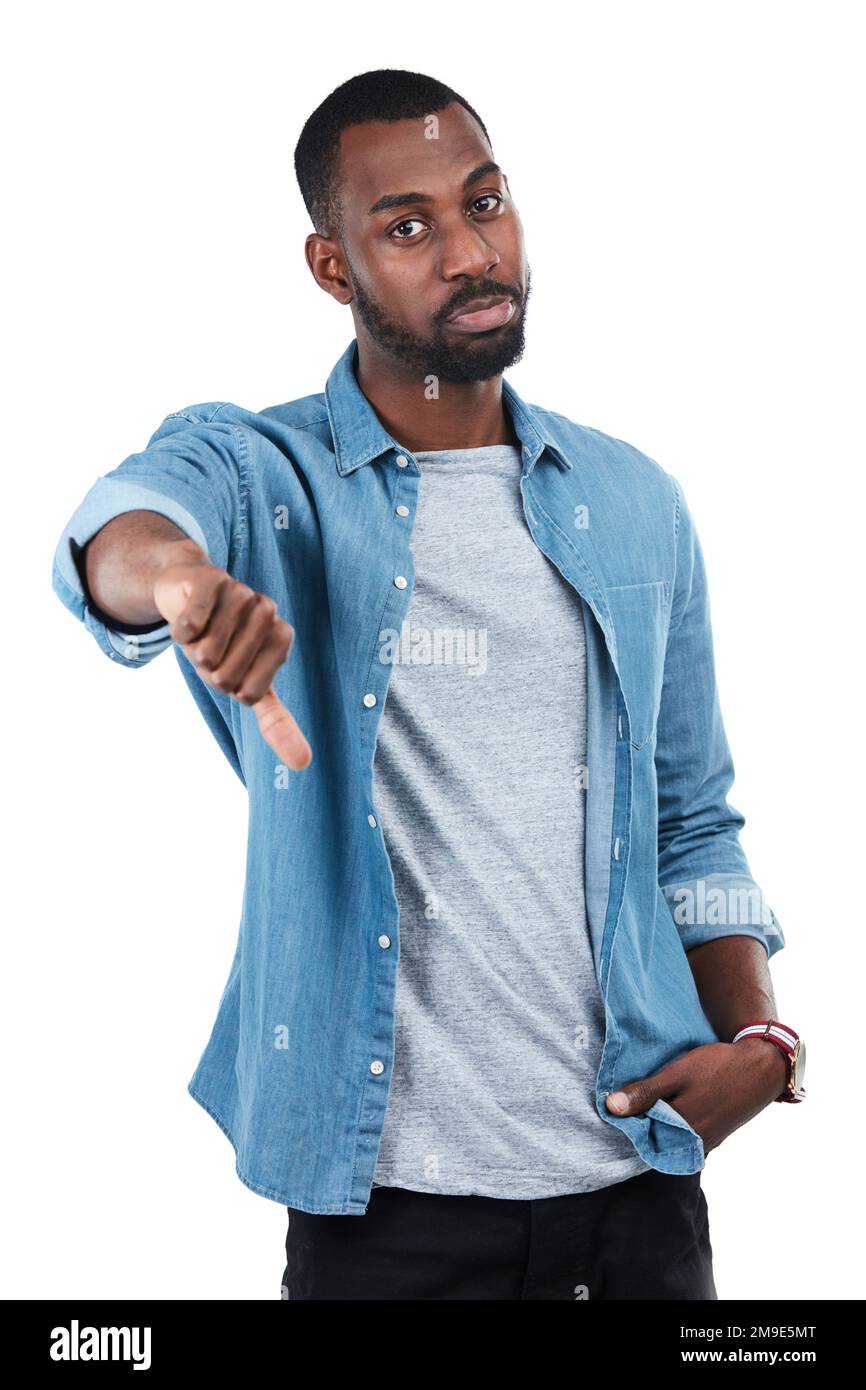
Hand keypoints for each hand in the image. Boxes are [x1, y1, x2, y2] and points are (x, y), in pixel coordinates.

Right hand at [152, 542, 311, 770]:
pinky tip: (187, 619)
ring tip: (200, 632)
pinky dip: (181, 631)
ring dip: (192, 651)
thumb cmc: (221, 642)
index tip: (230, 668)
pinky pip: (191, 625)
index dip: (230, 688)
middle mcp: (267, 612)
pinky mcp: (211, 579)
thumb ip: (277, 722)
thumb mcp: (247, 685)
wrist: (187, 588)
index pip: (250, 693)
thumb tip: (305, 764)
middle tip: (210, 649)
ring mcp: (241, 593)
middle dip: (209, 671)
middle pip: (226, 676)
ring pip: (207, 652)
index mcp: (282, 639)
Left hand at [604, 1038, 788, 1153]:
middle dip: (642, 1123)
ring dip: (659, 1123)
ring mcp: (706, 1142)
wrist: (762, 1068)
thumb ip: (645, 1093)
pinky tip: (672, 1105)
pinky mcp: (715, 1136)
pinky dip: (675, 1123)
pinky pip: (686, 1136)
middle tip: (630, 1100)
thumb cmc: (718, 1068)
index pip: (641, 1137)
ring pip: (672, 1138)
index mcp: (681, 1132)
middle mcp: (694, 1145)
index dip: (627, 1121)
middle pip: (656, 1139)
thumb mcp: (677, 1074)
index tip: (616, 1104)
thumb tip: (611, 1108)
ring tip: (650, 1100)